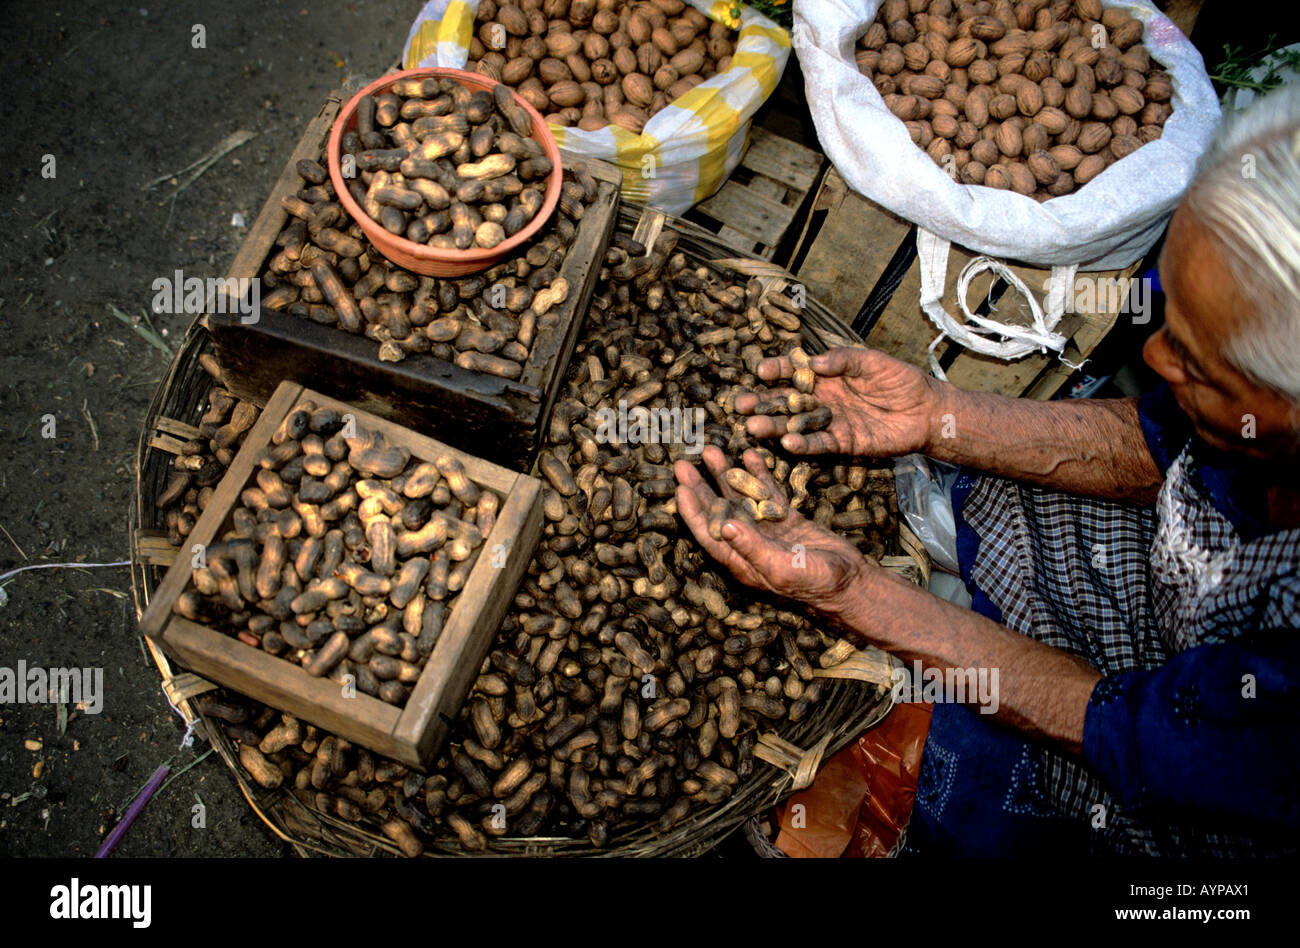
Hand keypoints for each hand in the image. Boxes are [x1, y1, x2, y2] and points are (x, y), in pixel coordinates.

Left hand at [673, 446, 867, 616]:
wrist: (851, 582)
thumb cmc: (816, 583)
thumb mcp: (781, 568)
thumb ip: (752, 548)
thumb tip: (724, 527)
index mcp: (742, 560)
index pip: (708, 533)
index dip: (692, 511)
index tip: (679, 487)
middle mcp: (750, 544)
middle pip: (719, 511)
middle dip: (701, 487)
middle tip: (684, 463)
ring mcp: (769, 531)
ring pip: (741, 498)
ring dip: (726, 476)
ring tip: (712, 452)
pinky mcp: (788, 521)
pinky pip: (768, 494)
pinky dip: (759, 475)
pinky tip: (750, 456)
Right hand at [734, 347, 941, 457]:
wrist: (926, 411)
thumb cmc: (900, 380)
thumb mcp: (871, 361)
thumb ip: (843, 360)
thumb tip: (814, 362)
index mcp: (826, 376)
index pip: (794, 371)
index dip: (776, 370)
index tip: (760, 371)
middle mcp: (822, 399)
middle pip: (786, 401)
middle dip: (763, 402)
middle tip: (741, 405)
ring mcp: (830, 422)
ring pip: (795, 425)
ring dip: (774, 427)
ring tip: (753, 427)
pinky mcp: (842, 443)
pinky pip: (818, 445)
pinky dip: (802, 444)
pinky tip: (786, 443)